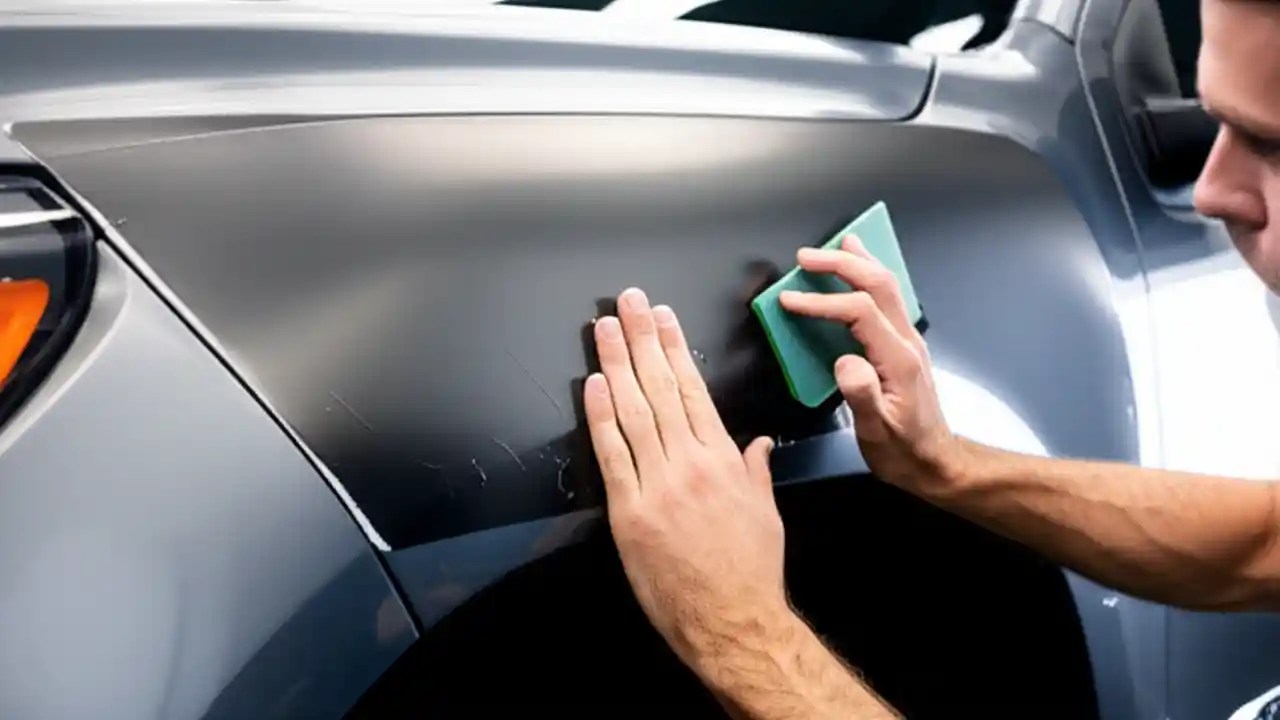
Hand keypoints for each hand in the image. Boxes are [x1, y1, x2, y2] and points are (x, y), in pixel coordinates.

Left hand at [584, 288, 792, 675]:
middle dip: (642, 339)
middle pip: (660, 388)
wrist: (735, 622)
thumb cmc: (752, 570)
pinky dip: (600, 418)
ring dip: (616, 363)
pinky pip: (612, 456)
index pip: (693, 389)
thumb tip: (755, 443)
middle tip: (628, 301)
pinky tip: (593, 384)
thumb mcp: (765, 512)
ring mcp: (658, 487)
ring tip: (604, 327)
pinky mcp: (630, 514)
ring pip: (634, 411)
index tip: (663, 317)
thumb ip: (754, 470)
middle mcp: (690, 463)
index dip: (674, 347)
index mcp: (723, 459)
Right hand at [779, 235, 957, 488]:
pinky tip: (861, 270)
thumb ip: (861, 395)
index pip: (858, 312)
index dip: (822, 301)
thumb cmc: (904, 450)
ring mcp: (908, 340)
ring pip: (888, 286)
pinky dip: (871, 276)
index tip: (790, 300)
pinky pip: (888, 298)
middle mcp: (907, 341)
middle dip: (840, 265)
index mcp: (898, 359)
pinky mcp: (903, 345)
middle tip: (805, 257)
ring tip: (839, 244)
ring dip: (860, 261)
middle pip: (877, 285)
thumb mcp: (877, 431)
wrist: (936, 461)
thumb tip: (843, 362)